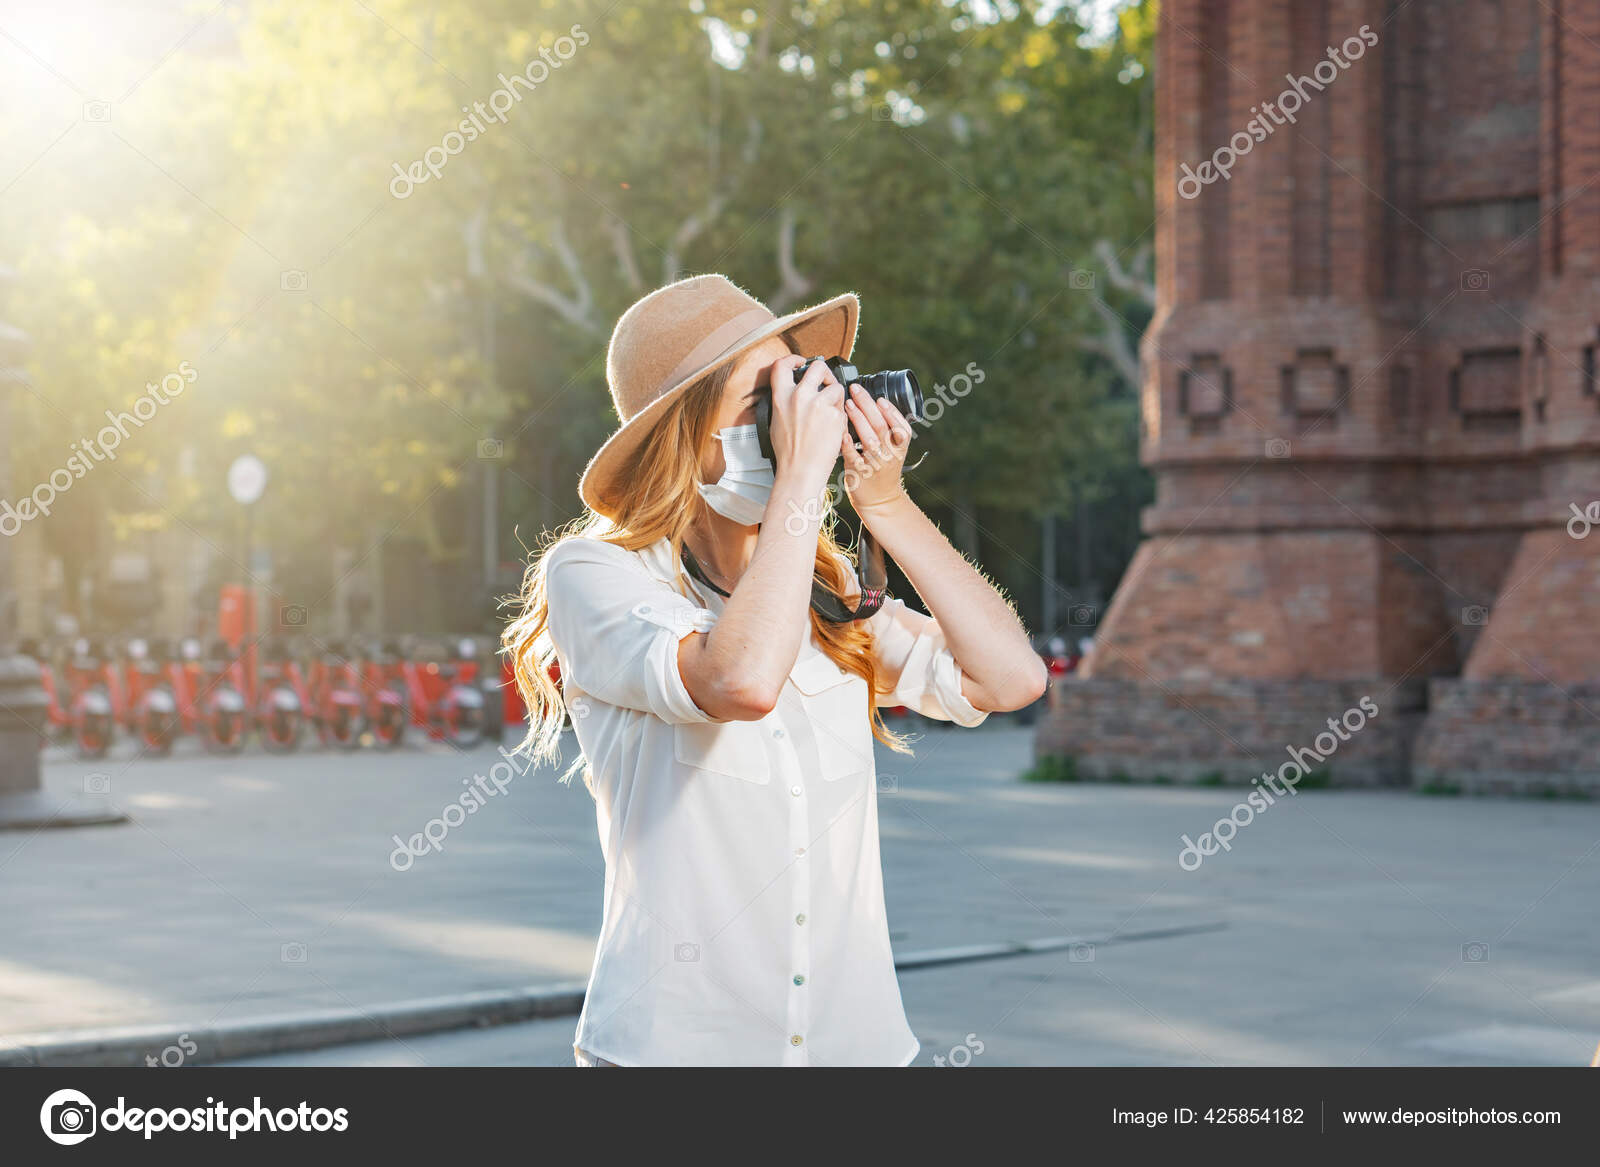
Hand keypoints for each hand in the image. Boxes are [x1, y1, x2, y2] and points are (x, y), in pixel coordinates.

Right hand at [768, 355, 846, 489]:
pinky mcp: (834, 414)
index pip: (781, 365)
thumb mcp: (777, 422)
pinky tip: (833, 428)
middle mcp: (799, 396)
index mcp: (781, 398)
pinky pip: (843, 407)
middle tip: (826, 383)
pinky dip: (841, 415)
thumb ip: (786, 402)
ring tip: (831, 414)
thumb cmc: (789, 453)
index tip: (801, 362)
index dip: (794, 359)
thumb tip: (794, 391)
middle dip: (825, 373)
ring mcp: (818, 404)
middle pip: (817, 367)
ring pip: (835, 386)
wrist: (800, 471)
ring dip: (837, 397)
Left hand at [841, 382, 914, 512]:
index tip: (880, 398)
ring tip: (848, 404)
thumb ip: (887, 430)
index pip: (901, 427)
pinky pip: (853, 456)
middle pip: (882, 427)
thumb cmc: (882, 470)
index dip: (891, 412)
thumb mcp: (892, 450)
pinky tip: (842, 432)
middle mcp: (890, 455)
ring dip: (858, 420)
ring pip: (870, 440)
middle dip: (868, 405)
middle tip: (856, 390)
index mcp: (900, 448)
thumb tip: (873, 402)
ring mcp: (875, 465)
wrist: (879, 500)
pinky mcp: (860, 473)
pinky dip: (848, 444)